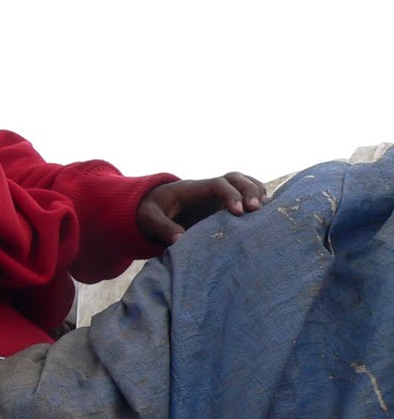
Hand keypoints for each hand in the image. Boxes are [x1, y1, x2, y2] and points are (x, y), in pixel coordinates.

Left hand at [137, 172, 266, 246]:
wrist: (153, 209)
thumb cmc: (151, 212)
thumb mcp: (149, 219)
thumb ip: (162, 228)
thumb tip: (180, 240)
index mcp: (193, 188)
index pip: (217, 184)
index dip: (230, 194)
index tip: (237, 212)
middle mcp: (210, 188)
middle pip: (236, 178)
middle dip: (249, 190)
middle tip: (256, 210)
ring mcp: (220, 195)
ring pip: (245, 183)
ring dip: (258, 193)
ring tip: (267, 212)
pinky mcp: (226, 205)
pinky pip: (247, 197)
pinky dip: (259, 201)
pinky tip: (268, 216)